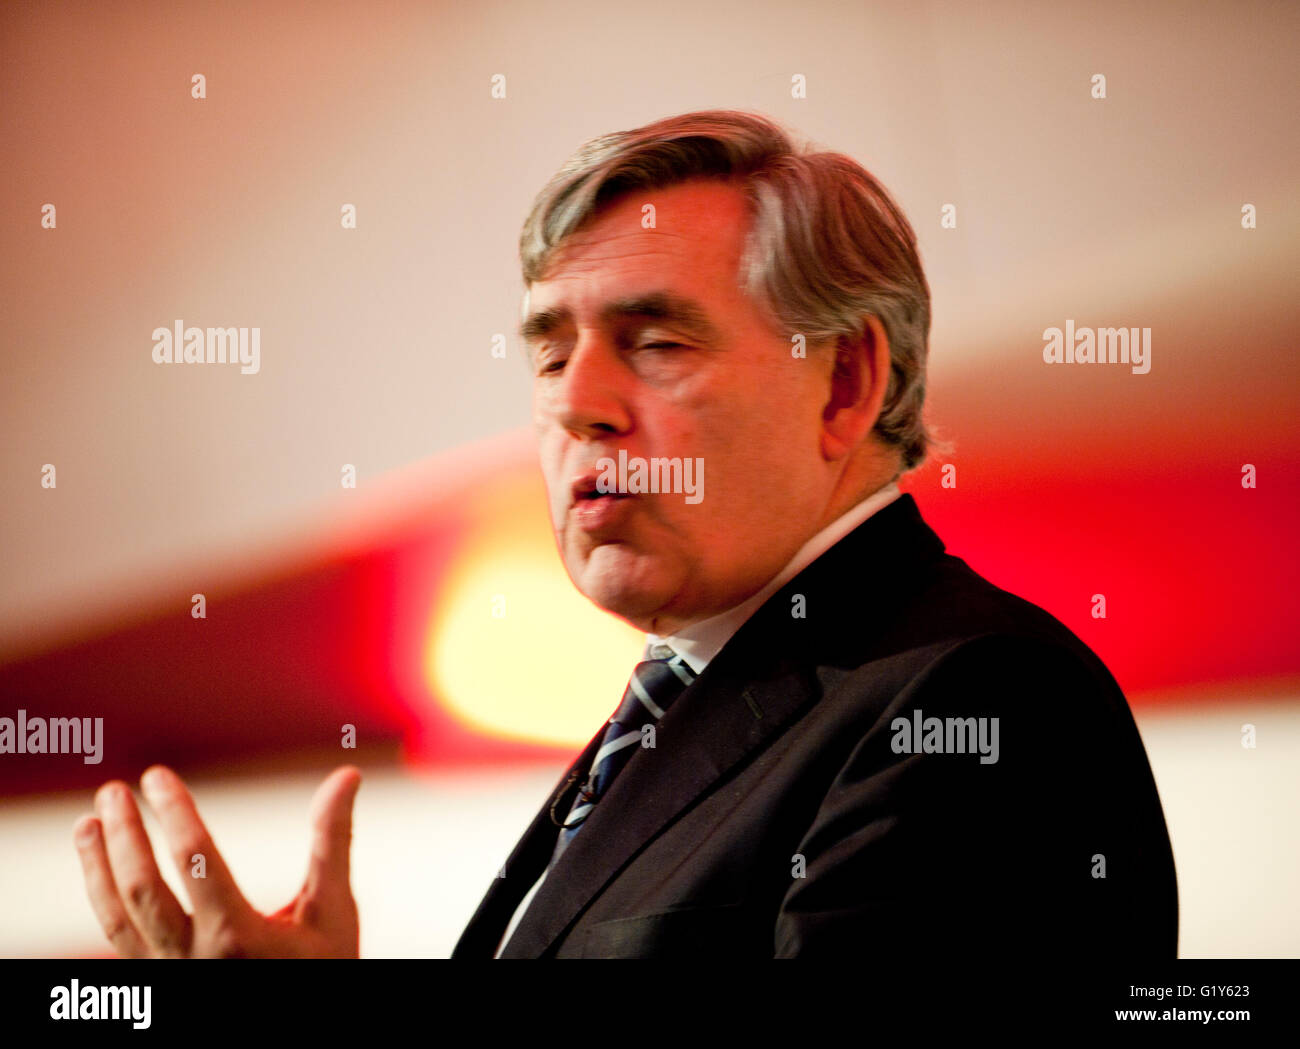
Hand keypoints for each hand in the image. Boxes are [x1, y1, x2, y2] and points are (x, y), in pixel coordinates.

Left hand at [73, 764, 361, 957]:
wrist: (305, 1033)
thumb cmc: (326, 970)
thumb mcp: (334, 911)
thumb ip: (332, 841)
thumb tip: (347, 775)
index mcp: (239, 937)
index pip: (194, 859)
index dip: (174, 812)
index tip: (156, 775)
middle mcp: (194, 960)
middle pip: (141, 889)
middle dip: (123, 835)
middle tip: (113, 789)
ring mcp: (169, 978)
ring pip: (116, 919)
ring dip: (97, 867)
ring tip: (88, 822)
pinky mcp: (158, 985)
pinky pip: (118, 940)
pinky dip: (103, 899)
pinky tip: (102, 870)